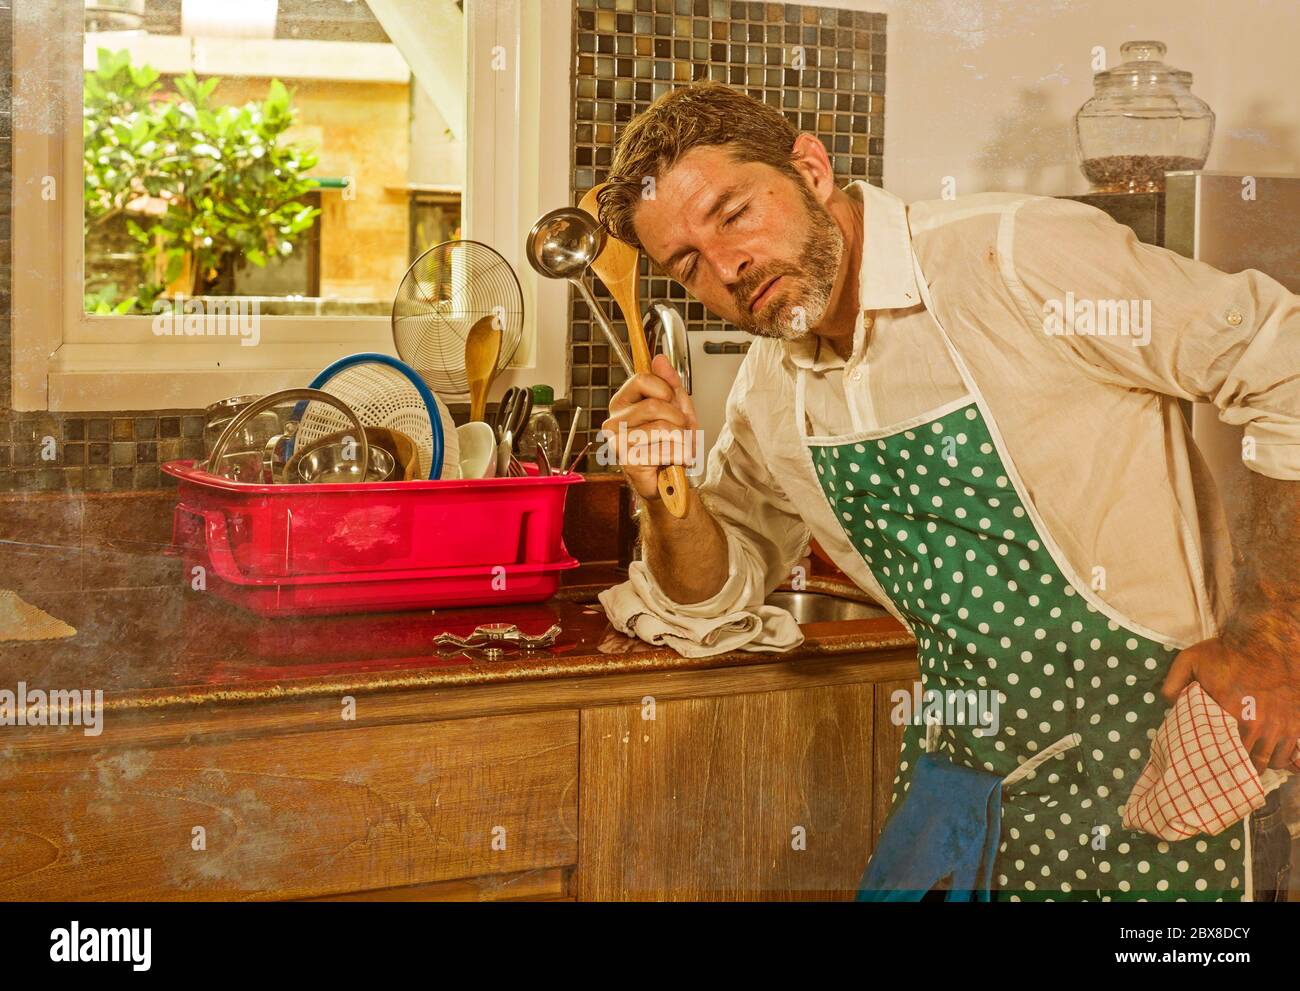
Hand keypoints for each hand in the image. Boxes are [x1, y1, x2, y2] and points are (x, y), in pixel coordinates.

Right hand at [600, 353, 699, 500]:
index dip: (665, 390)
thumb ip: (670, 383)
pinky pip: (665, 449)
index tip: (671, 403)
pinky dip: (680, 455)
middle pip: (656, 405)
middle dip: (679, 420)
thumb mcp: (676, 407)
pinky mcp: (628, 460)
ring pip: (663, 428)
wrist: (669, 480)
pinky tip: (675, 460)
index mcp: (623, 403)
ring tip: (681, 447)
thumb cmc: (668, 444)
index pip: (642, 378)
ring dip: (682, 440)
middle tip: (682, 432)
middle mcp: (614, 421)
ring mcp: (618, 441)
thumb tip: (659, 359)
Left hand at [1163, 635, 1299, 771]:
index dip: (1209, 758)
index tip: (1204, 760)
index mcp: (1227, 712)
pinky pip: (1285, 756)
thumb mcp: (1189, 661)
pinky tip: (1265, 756)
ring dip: (1253, 766)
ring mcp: (1277, 727)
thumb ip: (1172, 685)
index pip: (1216, 750)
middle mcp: (1255, 724)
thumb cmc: (1226, 652)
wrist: (1268, 641)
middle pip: (1240, 762)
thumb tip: (1170, 707)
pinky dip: (1275, 760)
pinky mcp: (1294, 725)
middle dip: (1230, 765)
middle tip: (1222, 766)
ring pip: (1265, 763)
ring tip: (1243, 764)